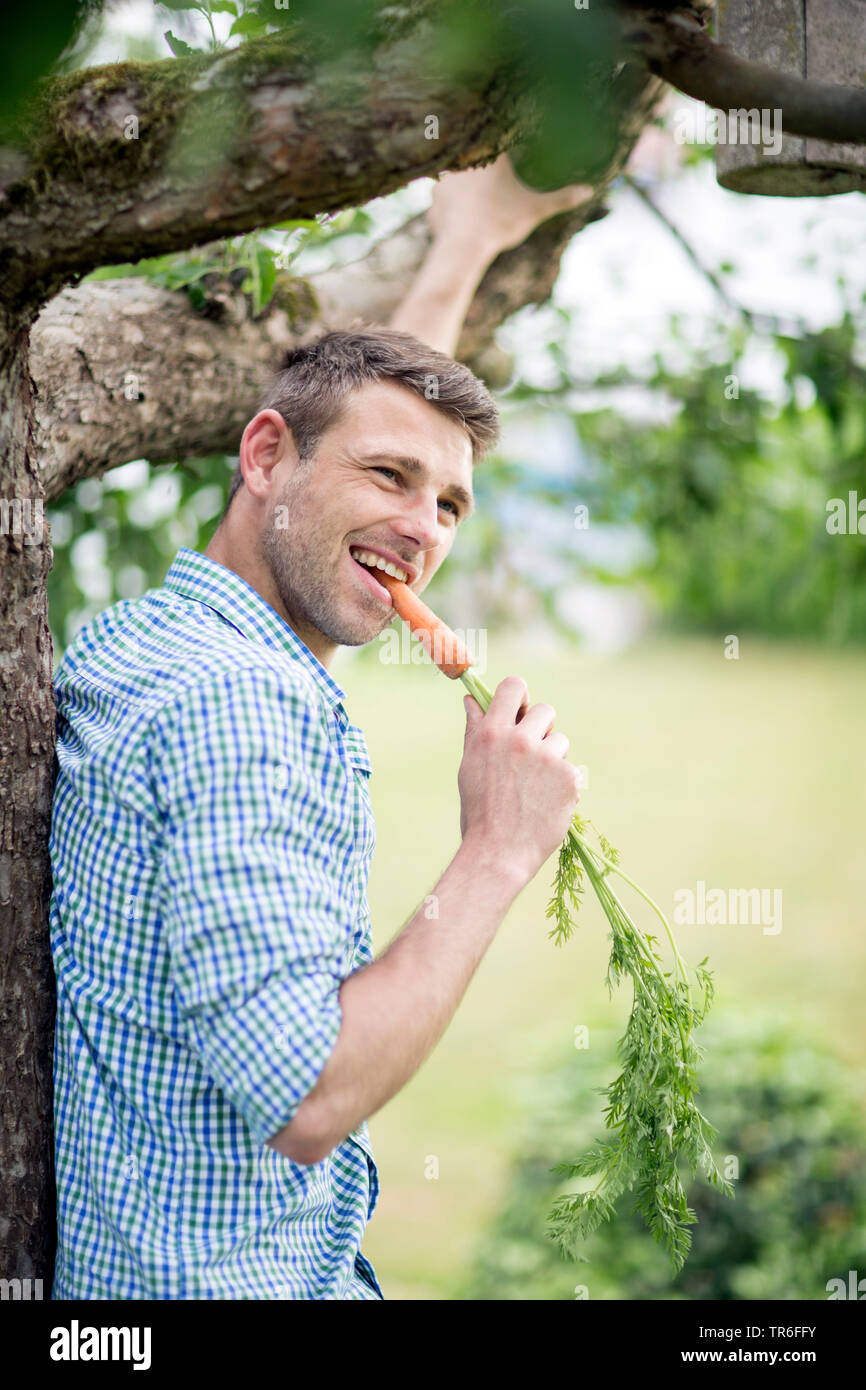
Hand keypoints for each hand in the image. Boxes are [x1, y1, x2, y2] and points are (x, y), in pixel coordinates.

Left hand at [426, 152, 593, 257]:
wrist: (463, 247)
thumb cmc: (500, 222)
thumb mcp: (535, 209)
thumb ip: (561, 198)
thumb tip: (588, 190)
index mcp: (488, 156)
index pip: (496, 140)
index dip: (503, 146)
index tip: (508, 153)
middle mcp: (461, 162)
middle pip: (473, 158)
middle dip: (482, 169)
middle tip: (492, 180)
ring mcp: (442, 183)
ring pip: (456, 181)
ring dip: (464, 190)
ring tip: (476, 204)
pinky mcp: (431, 204)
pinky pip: (443, 204)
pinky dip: (452, 210)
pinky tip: (461, 219)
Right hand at [457, 675, 581, 885]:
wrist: (497, 853)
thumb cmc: (479, 812)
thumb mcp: (470, 766)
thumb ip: (475, 730)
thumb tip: (471, 700)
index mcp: (492, 732)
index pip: (514, 686)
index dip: (521, 695)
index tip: (521, 711)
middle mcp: (520, 740)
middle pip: (546, 710)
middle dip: (541, 729)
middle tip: (530, 758)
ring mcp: (548, 758)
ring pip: (561, 741)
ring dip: (552, 759)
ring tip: (534, 789)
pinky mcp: (569, 778)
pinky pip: (572, 769)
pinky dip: (563, 785)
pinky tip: (546, 803)